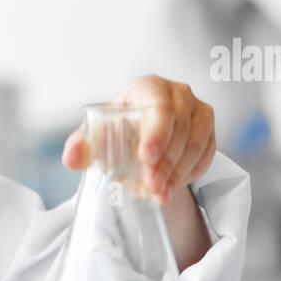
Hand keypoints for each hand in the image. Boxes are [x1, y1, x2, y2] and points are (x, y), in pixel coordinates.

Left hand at [61, 75, 215, 204]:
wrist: (136, 142)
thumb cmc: (116, 133)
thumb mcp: (96, 140)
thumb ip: (80, 148)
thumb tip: (71, 157)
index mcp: (148, 87)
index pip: (159, 106)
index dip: (157, 133)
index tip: (147, 159)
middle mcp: (178, 93)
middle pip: (180, 126)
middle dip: (166, 161)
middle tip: (152, 187)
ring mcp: (198, 111)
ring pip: (197, 142)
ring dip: (179, 171)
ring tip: (160, 193)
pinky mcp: (209, 130)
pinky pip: (206, 153)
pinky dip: (191, 172)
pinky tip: (173, 185)